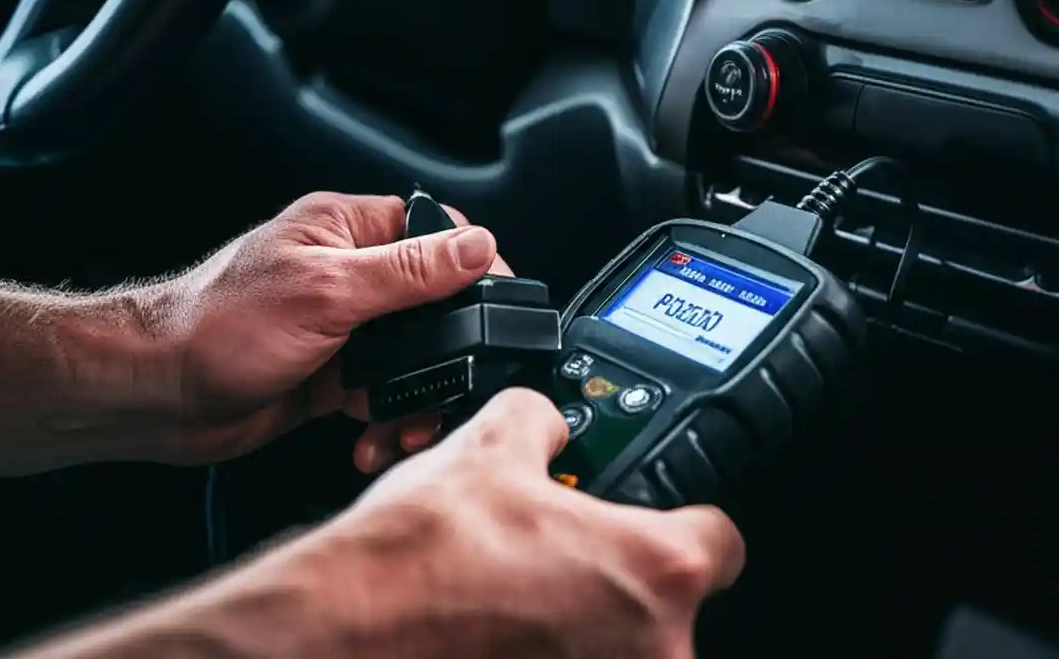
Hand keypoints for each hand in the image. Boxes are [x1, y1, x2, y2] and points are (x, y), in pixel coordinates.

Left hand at [161, 191, 511, 470]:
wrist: (157, 396)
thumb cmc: (215, 326)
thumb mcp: (327, 291)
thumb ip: (409, 272)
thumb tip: (478, 249)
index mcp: (345, 229)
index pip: (434, 232)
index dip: (471, 265)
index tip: (492, 304)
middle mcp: (349, 274)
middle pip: (434, 303)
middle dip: (449, 348)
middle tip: (453, 377)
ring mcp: (344, 327)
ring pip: (415, 357)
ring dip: (420, 394)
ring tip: (409, 422)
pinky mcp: (335, 375)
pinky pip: (385, 395)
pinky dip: (390, 419)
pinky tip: (377, 436)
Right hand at [290, 388, 745, 656]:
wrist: (338, 638)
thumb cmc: (417, 561)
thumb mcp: (489, 445)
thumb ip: (543, 422)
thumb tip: (546, 424)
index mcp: (657, 570)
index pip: (720, 542)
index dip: (685, 521)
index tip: (658, 521)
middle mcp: (653, 652)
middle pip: (670, 608)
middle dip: (621, 585)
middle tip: (565, 564)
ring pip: (621, 653)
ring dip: (585, 630)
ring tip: (521, 603)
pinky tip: (499, 639)